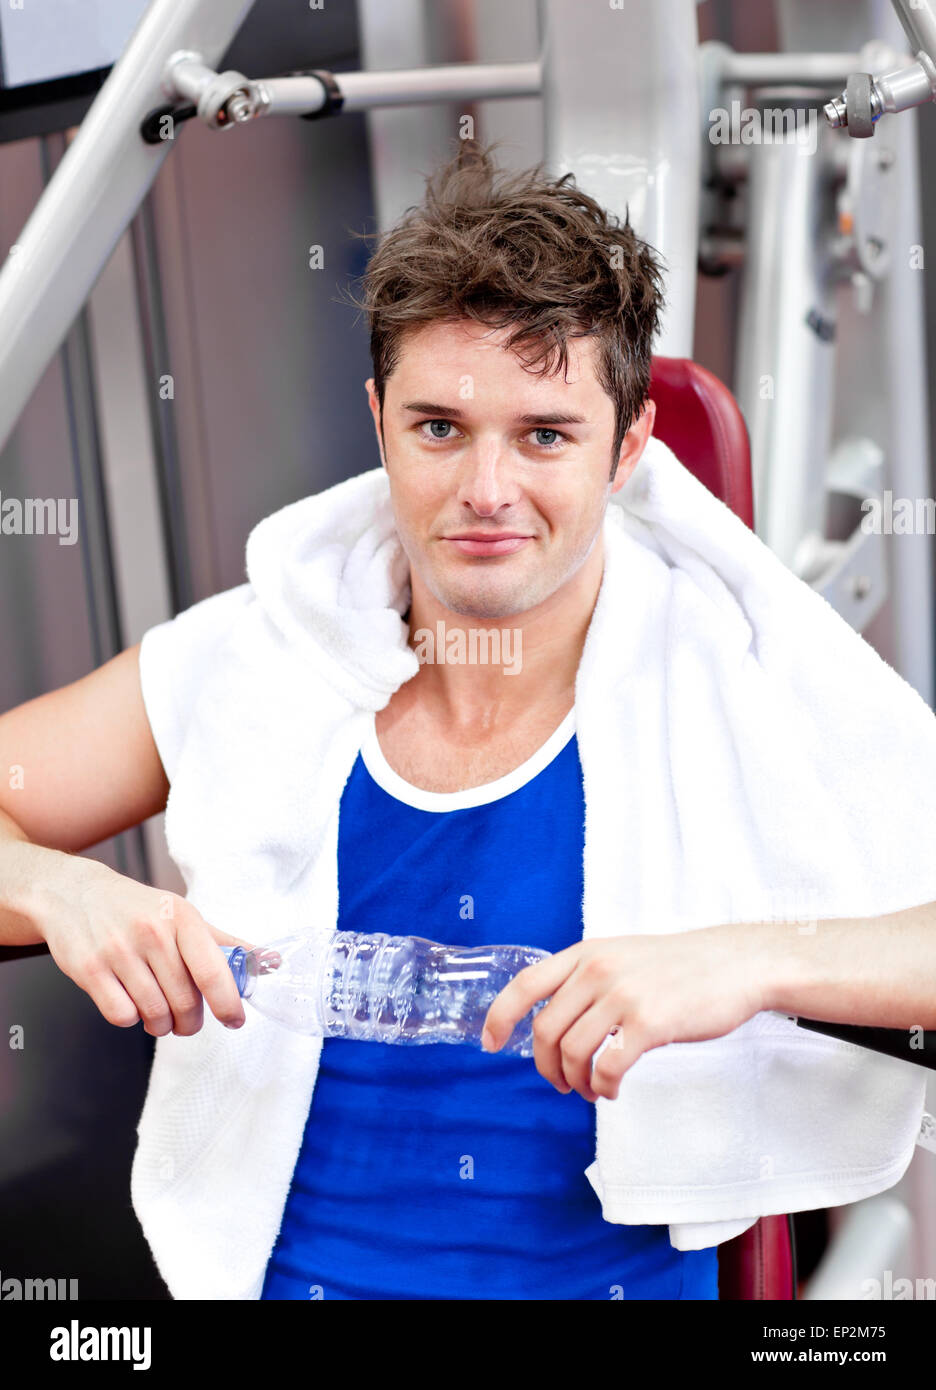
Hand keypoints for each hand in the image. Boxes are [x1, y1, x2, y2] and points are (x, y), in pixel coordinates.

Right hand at [30, 846, 253, 1036]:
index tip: (234, 1020)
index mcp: (182, 918)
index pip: (213, 972)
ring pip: (154, 1014)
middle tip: (188, 1022)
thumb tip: (267, 961)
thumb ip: (222, 942)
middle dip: (191, 1022)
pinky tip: (130, 1002)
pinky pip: (121, 1016)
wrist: (73, 893)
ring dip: (162, 1025)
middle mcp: (152, 933)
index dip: (228, 1004)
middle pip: (185, 1001)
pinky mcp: (89, 969)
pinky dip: (131, 1019)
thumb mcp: (181, 914)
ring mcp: (118, 951)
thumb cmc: (137, 909)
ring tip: (160, 1016)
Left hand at [480, 924, 767, 1101]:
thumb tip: (558, 1019)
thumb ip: (589, 978)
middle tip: (562, 1084)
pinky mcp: (649, 1023)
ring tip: (591, 1090)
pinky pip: (607, 1067)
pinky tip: (613, 1090)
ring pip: (573, 1053)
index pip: (525, 984)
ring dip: (576, 1082)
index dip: (500, 1016)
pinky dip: (603, 1088)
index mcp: (586, 953)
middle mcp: (598, 970)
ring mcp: (623, 995)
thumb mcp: (624, 955)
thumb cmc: (682, 966)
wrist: (736, 963)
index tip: (490, 1043)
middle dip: (547, 1066)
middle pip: (546, 1030)